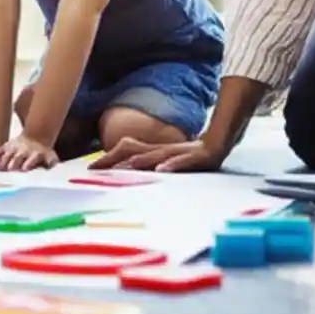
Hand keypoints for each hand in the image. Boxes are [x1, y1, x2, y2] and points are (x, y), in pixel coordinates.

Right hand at [0, 133, 58, 171]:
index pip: (31, 159)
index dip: (28, 163)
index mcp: (34, 154)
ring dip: (3, 161)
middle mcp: (23, 151)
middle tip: (10, 169)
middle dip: (13, 163)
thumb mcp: (51, 157)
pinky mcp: (6, 147)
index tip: (25, 168)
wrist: (35, 138)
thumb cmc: (43, 153)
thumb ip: (51, 163)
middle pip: (17, 157)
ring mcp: (13, 149)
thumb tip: (52, 166)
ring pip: (6, 155)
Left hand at [89, 137, 226, 172]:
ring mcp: (181, 152)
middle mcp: (165, 150)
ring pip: (157, 156)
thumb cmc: (192, 156)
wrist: (223, 141)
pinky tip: (161, 170)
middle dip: (116, 160)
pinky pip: (184, 161)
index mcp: (156, 151)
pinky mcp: (200, 157)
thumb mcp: (167, 160)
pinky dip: (173, 165)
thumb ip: (149, 164)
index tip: (91, 167)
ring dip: (141, 162)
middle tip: (96, 168)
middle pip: (136, 152)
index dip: (110, 158)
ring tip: (125, 167)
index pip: (128, 151)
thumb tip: (129, 172)